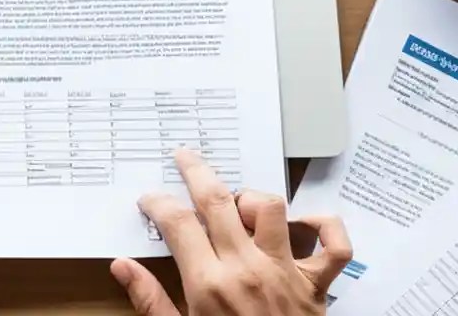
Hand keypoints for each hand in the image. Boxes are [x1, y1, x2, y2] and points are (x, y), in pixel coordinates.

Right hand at [111, 150, 351, 315]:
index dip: (158, 202)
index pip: (177, 223)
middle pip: (217, 200)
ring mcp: (286, 273)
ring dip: (250, 198)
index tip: (150, 199)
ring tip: (236, 205)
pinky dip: (324, 225)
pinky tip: (304, 222)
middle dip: (196, 171)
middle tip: (184, 157)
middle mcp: (248, 270)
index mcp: (209, 285)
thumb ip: (150, 300)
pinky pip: (334, 244)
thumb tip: (122, 266)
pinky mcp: (317, 284)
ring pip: (271, 208)